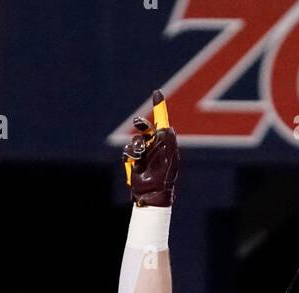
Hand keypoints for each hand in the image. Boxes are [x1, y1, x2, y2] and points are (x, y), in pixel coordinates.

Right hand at [123, 89, 179, 206]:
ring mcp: (143, 154)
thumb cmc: (165, 175)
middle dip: (142, 124)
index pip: (162, 121)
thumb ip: (169, 138)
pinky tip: (135, 161)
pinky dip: (131, 154)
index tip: (157, 93)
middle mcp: (154, 146)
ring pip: (136, 139)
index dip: (159, 107)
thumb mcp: (170, 155)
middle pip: (145, 127)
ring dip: (137, 145)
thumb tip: (166, 125)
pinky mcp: (133, 161)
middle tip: (140, 124)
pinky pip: (128, 150)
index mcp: (166, 143)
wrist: (153, 192)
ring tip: (141, 155)